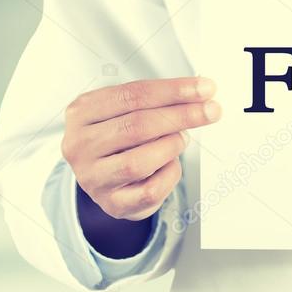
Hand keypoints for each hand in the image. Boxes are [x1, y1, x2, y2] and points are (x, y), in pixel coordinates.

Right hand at [62, 77, 220, 221]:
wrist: (107, 176)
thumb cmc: (121, 137)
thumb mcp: (126, 109)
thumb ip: (156, 100)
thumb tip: (199, 94)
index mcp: (82, 112)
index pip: (132, 95)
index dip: (173, 91)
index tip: (204, 89)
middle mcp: (81, 145)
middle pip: (137, 126)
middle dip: (181, 115)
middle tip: (210, 111)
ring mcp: (93, 177)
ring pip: (140, 161)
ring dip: (172, 146)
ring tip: (182, 138)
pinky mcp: (112, 202)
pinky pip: (150, 190)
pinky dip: (170, 173)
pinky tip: (172, 163)